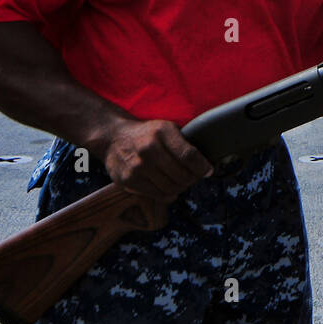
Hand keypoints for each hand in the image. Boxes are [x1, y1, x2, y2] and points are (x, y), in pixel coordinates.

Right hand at [91, 118, 213, 200]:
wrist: (114, 138)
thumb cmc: (147, 135)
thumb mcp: (167, 129)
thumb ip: (184, 144)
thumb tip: (206, 166)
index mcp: (161, 131)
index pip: (189, 156)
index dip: (202, 167)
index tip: (208, 171)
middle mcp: (148, 148)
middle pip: (182, 175)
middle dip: (193, 179)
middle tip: (195, 178)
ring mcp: (137, 166)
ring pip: (171, 187)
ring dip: (181, 187)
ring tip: (182, 182)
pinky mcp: (128, 180)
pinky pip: (157, 194)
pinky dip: (168, 194)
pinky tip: (170, 188)